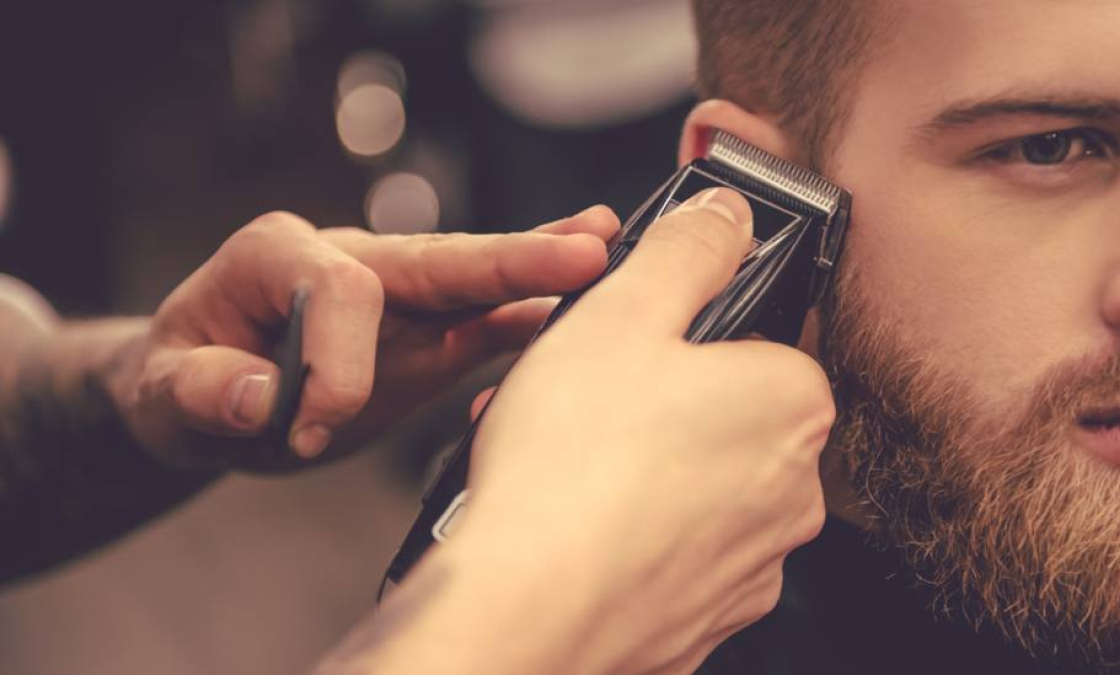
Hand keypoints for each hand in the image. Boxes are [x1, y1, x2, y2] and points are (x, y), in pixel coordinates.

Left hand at [117, 208, 618, 469]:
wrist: (203, 398)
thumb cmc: (178, 384)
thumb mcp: (162, 392)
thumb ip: (204, 389)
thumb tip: (263, 397)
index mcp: (279, 255)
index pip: (343, 286)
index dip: (344, 357)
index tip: (317, 426)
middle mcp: (348, 259)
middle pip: (437, 256)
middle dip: (509, 258)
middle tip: (585, 250)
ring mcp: (394, 296)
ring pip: (472, 281)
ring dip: (539, 271)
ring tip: (603, 248)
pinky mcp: (424, 335)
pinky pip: (481, 324)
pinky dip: (529, 319)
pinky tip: (581, 310)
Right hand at [447, 187, 832, 673]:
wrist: (527, 615)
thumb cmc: (571, 468)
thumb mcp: (622, 312)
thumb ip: (688, 250)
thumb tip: (727, 217)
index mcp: (793, 403)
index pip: (757, 339)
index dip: (681, 332)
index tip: (630, 345)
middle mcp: (794, 490)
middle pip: (721, 414)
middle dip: (649, 399)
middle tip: (576, 400)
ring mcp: (753, 563)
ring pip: (690, 484)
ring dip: (630, 462)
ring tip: (556, 459)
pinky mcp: (705, 618)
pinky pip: (668, 551)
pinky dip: (625, 531)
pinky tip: (570, 522)